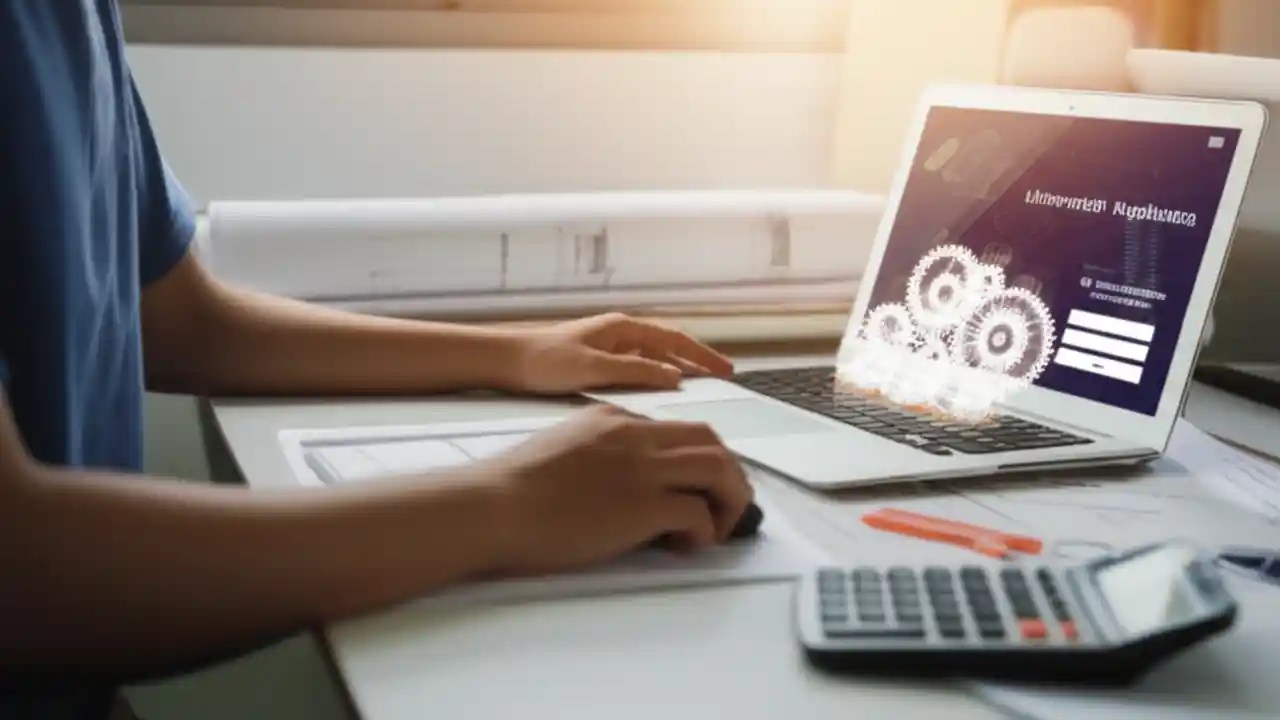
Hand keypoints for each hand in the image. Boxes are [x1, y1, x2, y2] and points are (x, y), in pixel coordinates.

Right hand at [482, 405, 752, 574]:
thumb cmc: (510, 489)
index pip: (675, 429)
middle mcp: (634, 436)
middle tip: (723, 506)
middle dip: (728, 473)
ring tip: (719, 527)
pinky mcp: (642, 506)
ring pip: (718, 468)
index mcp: (612, 419)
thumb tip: (619, 486)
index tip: (693, 487)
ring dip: (730, 499)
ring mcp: (641, 469)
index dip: (695, 459)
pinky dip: (705, 532)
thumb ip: (597, 454)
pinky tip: (685, 546)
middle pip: (710, 439)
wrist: (492, 506)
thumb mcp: (562, 448)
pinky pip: (699, 513)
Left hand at [508, 313, 733, 394]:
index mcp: (622, 329)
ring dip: (676, 370)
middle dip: (696, 360)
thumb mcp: (594, 368)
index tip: (726, 370)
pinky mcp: (596, 364)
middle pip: (668, 346)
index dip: (703, 355)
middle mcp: (618, 334)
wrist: (505, 362)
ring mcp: (608, 348)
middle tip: (723, 378)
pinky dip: (654, 378)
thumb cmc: (544, 362)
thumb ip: (636, 372)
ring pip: (653, 357)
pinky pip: (636, 369)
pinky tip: (658, 394)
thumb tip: (675, 377)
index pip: (674, 339)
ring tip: (699, 387)